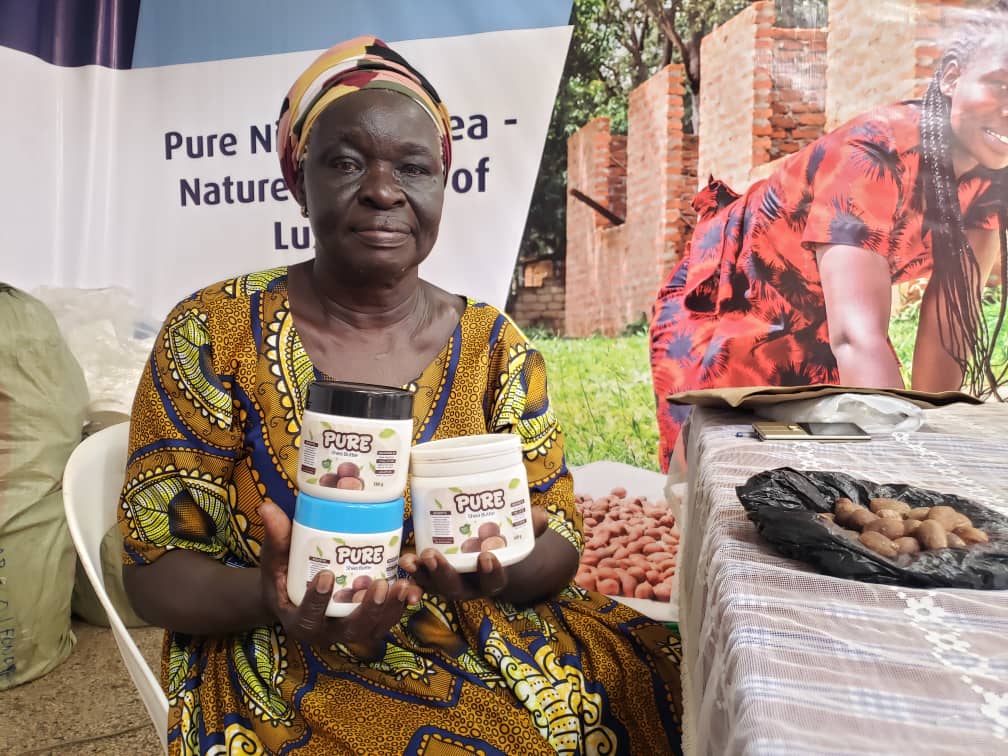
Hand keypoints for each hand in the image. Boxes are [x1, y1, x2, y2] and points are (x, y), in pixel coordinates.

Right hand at [259, 501, 422, 658]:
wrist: (295, 595)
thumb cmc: (283, 575)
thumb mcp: (275, 559)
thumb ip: (276, 538)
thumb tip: (266, 507)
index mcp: (298, 621)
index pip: (307, 617)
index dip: (316, 601)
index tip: (326, 575)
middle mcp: (326, 633)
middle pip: (350, 630)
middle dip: (367, 610)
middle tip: (378, 585)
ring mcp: (349, 631)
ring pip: (373, 628)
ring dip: (390, 609)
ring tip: (402, 585)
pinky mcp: (367, 624)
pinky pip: (386, 621)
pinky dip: (400, 607)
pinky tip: (412, 588)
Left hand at [398, 506, 551, 601]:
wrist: (495, 555)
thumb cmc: (508, 545)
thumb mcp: (522, 536)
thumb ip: (532, 527)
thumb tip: (540, 515)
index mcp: (493, 580)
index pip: (493, 582)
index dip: (490, 573)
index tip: (487, 557)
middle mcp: (469, 587)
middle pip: (455, 588)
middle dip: (442, 574)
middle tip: (432, 555)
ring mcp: (450, 583)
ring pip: (433, 585)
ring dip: (421, 575)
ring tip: (410, 559)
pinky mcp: (434, 576)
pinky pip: (421, 581)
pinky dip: (412, 576)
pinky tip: (403, 563)